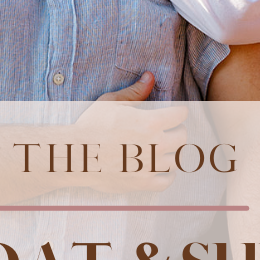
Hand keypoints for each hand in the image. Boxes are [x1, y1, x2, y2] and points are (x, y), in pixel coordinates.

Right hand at [71, 72, 190, 198]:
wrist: (76, 155)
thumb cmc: (91, 126)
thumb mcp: (111, 102)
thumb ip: (134, 91)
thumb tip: (150, 76)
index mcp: (150, 122)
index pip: (180, 115)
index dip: (178, 112)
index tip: (175, 114)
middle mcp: (155, 143)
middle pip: (182, 137)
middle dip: (177, 131)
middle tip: (169, 131)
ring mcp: (150, 165)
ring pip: (177, 159)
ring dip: (173, 153)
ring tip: (165, 150)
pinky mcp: (143, 183)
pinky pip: (167, 181)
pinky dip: (167, 175)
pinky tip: (161, 169)